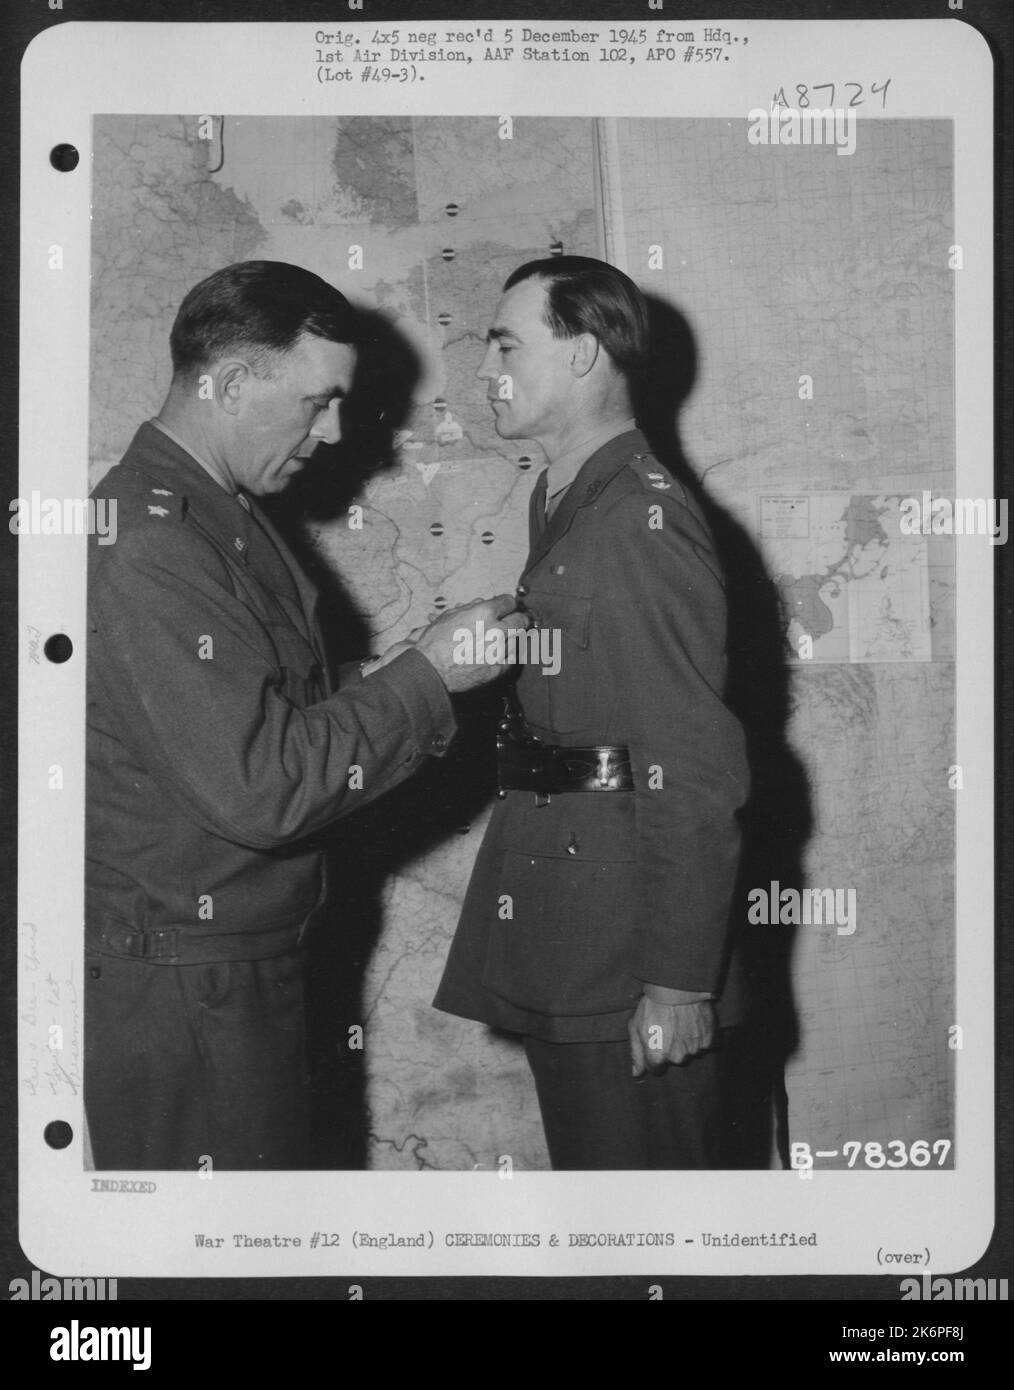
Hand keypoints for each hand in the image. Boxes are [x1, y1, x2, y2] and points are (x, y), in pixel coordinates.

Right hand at [412, 594, 529, 692]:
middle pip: (521, 619)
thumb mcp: (451, 615)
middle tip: (512, 621)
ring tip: (499, 640)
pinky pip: (513, 658)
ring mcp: (499, 650)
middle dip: (517, 618)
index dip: (506, 604)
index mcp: (484, 613)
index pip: (509, 602)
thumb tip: (485, 602)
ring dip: (511, 637)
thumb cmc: (436, 642)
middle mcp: (496, 630)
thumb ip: (472, 607)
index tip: (506, 608)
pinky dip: (508, 654)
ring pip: (518, 639)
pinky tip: (498, 653)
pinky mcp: (499, 668)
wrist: (430, 669)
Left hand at [628, 993, 716, 1075]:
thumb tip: (637, 1073)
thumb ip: (636, 1053)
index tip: (658, 1044)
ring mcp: (695, 1050)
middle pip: (675, 1060)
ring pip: (691, 1052)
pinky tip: (695, 1023)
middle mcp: (678, 1058)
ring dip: (688, 1043)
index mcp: (658, 1056)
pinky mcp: (710, 1040)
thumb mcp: (636, 1026)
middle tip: (671, 1029)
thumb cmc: (653, 1005)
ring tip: (683, 1023)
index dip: (656, 1057)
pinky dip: (702, 1036)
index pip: (657, 1069)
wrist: (677, 987)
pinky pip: (706, 1044)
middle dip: (673, 1050)